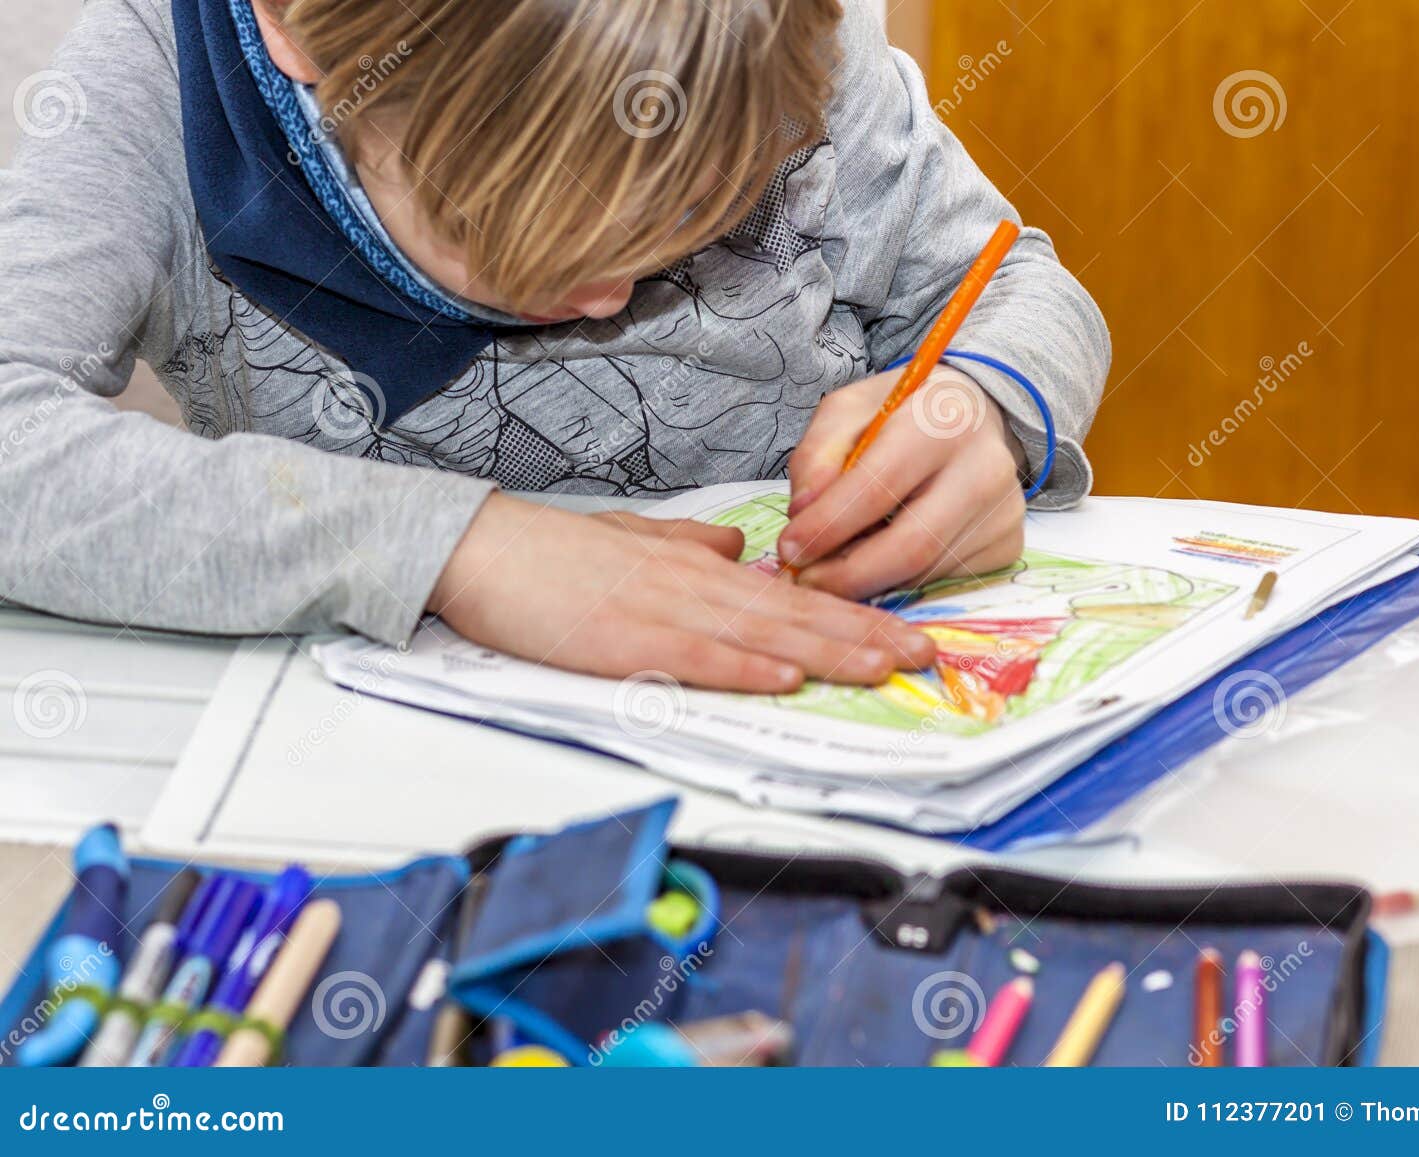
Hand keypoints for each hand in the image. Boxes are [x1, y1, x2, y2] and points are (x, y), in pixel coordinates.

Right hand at [426, 494, 935, 692]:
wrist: (484, 548)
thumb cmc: (554, 551)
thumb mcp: (636, 540)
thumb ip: (690, 547)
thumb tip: (739, 550)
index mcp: (701, 567)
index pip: (794, 596)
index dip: (854, 614)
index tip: (904, 631)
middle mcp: (696, 586)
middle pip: (796, 615)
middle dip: (866, 635)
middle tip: (925, 653)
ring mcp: (663, 612)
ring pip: (762, 633)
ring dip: (828, 651)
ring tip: (883, 664)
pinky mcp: (625, 640)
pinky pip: (695, 657)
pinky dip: (742, 669)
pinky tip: (783, 679)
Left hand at [781, 368, 1028, 599]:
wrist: (974, 415)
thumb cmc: (903, 412)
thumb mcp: (849, 410)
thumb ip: (818, 455)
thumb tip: (803, 515)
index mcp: (943, 419)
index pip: (881, 486)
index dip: (829, 525)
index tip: (790, 547)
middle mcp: (986, 467)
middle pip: (910, 546)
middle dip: (846, 575)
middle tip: (805, 579)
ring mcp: (1005, 511)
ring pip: (923, 572)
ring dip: (867, 581)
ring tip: (834, 565)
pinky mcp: (1009, 544)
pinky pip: (942, 580)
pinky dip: (899, 580)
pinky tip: (879, 558)